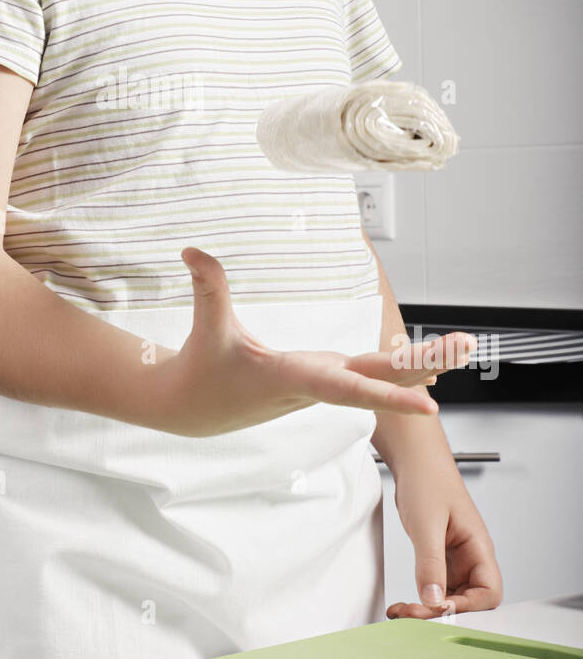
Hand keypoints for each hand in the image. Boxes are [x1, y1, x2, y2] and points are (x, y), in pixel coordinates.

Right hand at [151, 247, 477, 436]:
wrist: (193, 409)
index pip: (350, 390)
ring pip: (382, 376)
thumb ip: (206, 288)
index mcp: (294, 377)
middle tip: (467, 346)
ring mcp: (324, 382)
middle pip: (382, 378)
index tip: (432, 409)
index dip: (391, 397)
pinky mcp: (322, 378)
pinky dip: (403, 368)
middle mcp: (318, 383)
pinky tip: (432, 362)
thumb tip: (192, 250)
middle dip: (426, 364)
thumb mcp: (207, 328)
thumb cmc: (202, 371)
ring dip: (424, 363)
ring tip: (464, 346)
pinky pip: (371, 375)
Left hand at [386, 465, 503, 618]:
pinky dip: (422, 598)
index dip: (468, 608)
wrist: (415, 461)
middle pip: (469, 602)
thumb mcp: (427, 524)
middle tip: (412, 616)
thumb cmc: (428, 480)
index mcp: (478, 548)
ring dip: (429, 609)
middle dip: (443, 613)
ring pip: (451, 597)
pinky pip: (436, 587)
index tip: (440, 609)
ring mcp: (455, 559)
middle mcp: (471, 557)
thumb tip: (433, 601)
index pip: (489, 593)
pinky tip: (406, 601)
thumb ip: (430, 563)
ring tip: (403, 611)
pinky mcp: (439, 558)